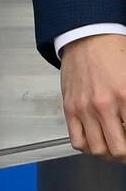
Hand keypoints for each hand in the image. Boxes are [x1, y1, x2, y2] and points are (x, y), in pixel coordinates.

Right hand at [59, 33, 125, 161]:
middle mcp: (104, 105)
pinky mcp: (70, 108)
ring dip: (108, 153)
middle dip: (125, 154)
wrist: (87, 36)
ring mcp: (84, 108)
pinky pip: (77, 141)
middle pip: (118, 151)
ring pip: (98, 150)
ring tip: (113, 146)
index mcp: (125, 95)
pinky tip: (96, 140)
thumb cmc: (113, 53)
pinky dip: (88, 147)